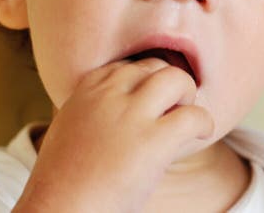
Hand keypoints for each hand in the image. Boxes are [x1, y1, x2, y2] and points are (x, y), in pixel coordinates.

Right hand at [13, 58, 213, 211]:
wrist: (60, 210)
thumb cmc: (63, 180)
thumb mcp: (70, 126)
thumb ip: (94, 108)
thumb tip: (121, 106)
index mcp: (88, 88)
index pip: (130, 66)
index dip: (147, 83)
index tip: (153, 103)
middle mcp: (109, 94)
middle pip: (155, 66)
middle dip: (169, 84)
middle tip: (173, 111)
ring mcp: (131, 115)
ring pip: (177, 79)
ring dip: (188, 96)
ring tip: (186, 120)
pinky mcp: (152, 141)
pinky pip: (193, 116)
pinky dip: (204, 123)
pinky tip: (199, 135)